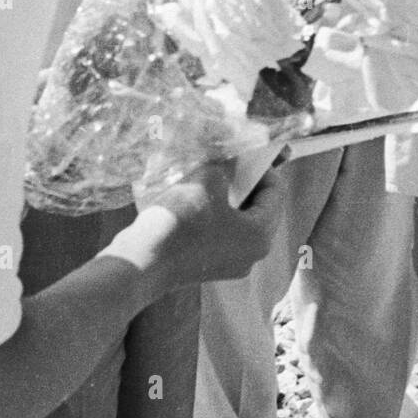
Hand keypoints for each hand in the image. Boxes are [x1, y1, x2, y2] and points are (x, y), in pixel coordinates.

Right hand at [147, 158, 286, 287]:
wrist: (141, 262)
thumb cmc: (182, 220)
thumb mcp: (208, 179)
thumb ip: (227, 162)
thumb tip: (233, 150)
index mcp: (261, 236)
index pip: (276, 192)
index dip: (263, 167)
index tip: (245, 152)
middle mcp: (252, 255)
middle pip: (259, 207)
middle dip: (245, 181)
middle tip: (229, 161)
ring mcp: (230, 264)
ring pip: (238, 220)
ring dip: (228, 196)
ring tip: (211, 176)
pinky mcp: (208, 267)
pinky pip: (221, 233)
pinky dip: (214, 214)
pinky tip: (196, 198)